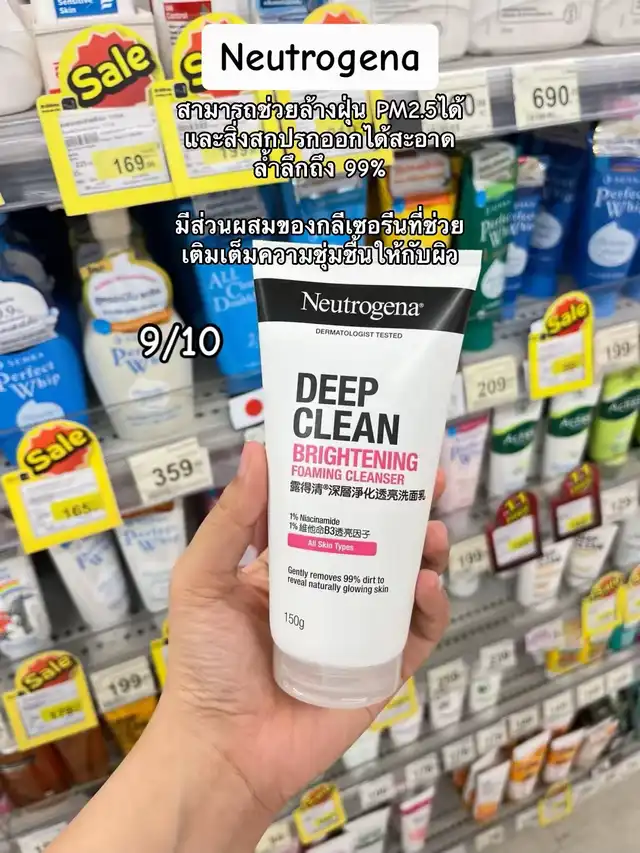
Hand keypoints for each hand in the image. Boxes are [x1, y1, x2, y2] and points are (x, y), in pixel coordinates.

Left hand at [161, 441, 449, 820]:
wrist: (223, 749)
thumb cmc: (206, 662)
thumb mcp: (204, 579)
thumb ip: (230, 519)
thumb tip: (258, 451)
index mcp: (291, 568)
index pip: (332, 512)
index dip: (358, 481)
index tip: (381, 449)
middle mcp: (330, 592)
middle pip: (380, 541)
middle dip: (408, 509)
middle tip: (431, 481)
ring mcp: (360, 630)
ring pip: (406, 581)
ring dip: (426, 551)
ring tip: (431, 530)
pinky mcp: (381, 668)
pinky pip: (417, 633)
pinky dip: (430, 606)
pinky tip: (423, 584)